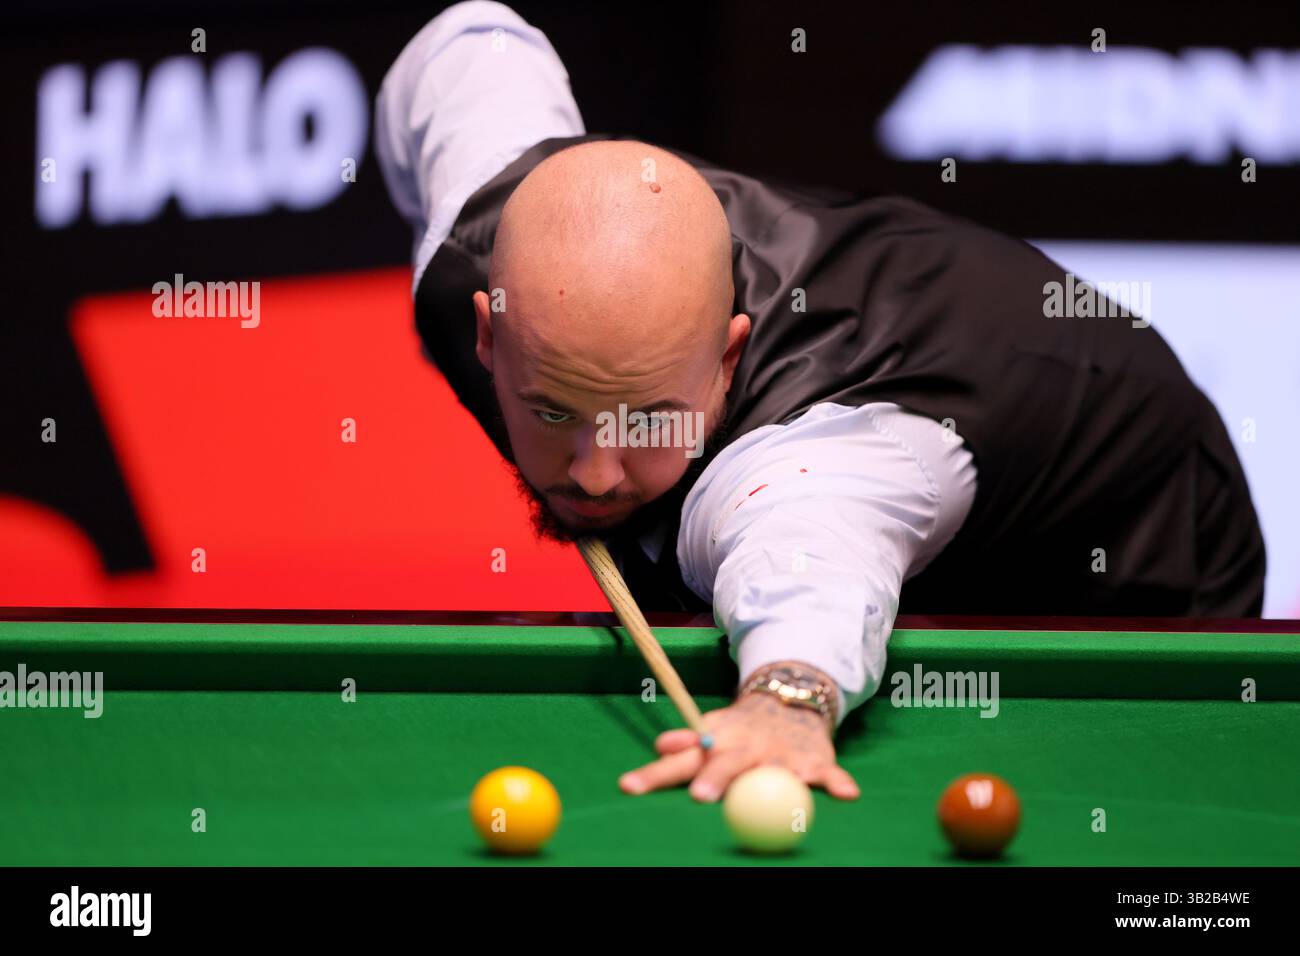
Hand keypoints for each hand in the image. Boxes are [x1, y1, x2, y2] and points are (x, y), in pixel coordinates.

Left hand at [619, 690, 860, 801]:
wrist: (790, 701)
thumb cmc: (742, 732)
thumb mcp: (712, 733)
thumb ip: (685, 749)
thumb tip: (660, 744)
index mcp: (716, 743)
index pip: (680, 762)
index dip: (654, 774)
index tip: (628, 787)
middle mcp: (747, 748)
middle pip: (727, 763)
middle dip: (714, 778)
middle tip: (700, 796)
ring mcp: (783, 754)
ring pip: (778, 769)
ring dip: (778, 779)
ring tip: (783, 786)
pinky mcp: (815, 761)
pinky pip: (828, 773)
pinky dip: (837, 782)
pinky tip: (845, 794)